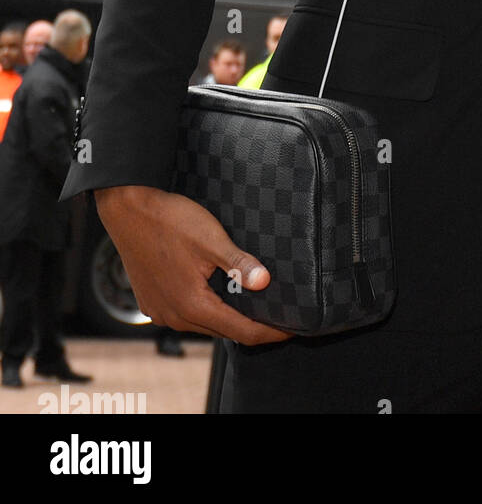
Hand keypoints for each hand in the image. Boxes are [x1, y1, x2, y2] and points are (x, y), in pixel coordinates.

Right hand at [95, 186, 291, 345]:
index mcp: (192, 306)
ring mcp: (160, 312)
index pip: (242, 332)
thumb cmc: (169, 221)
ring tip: (255, 305)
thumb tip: (265, 282)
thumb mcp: (211, 239)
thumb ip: (238, 264)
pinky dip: (207, 310)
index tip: (293, 329)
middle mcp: (174, 317)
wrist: (128, 210)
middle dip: (253, 326)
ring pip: (204, 324)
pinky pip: (186, 314)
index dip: (270, 332)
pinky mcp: (152, 302)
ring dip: (229, 318)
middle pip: (224, 331)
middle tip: (279, 316)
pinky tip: (220, 294)